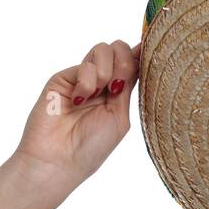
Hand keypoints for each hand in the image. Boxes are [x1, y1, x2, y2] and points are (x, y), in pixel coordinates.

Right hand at [9, 38, 141, 194]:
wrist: (59, 159)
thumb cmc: (91, 147)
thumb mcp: (119, 116)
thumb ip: (128, 85)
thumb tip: (142, 54)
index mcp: (119, 94)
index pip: (133, 63)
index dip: (142, 54)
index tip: (149, 51)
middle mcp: (101, 83)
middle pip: (120, 49)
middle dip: (124, 62)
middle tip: (116, 87)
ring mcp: (82, 78)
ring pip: (103, 49)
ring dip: (106, 71)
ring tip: (97, 95)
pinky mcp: (63, 78)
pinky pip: (84, 64)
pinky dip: (87, 81)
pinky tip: (79, 100)